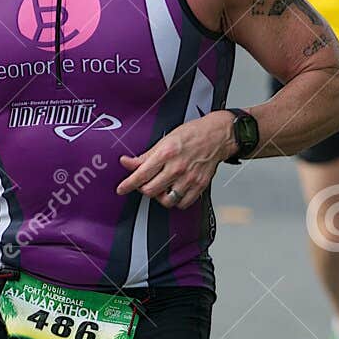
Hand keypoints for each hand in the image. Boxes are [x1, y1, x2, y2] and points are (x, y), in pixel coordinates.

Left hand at [116, 114, 233, 209]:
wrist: (216, 136)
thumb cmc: (191, 135)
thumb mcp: (164, 140)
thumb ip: (145, 156)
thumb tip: (127, 162)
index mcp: (166, 154)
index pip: (141, 175)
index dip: (128, 184)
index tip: (121, 189)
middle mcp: (177, 168)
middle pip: (151, 191)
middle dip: (143, 189)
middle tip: (144, 184)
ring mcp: (189, 178)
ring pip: (166, 200)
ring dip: (160, 197)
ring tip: (161, 188)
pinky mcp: (199, 186)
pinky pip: (183, 203)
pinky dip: (176, 201)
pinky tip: (174, 192)